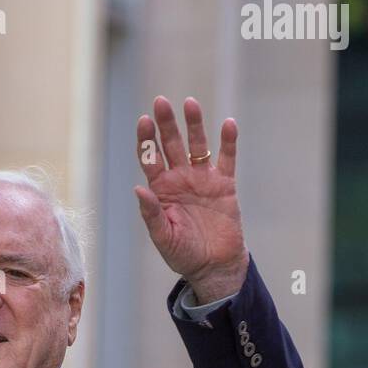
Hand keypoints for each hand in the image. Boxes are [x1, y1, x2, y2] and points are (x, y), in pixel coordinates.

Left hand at [134, 96, 247, 302]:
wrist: (214, 266)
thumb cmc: (184, 254)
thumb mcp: (163, 237)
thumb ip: (151, 214)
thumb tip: (138, 189)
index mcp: (161, 190)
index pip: (151, 158)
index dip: (147, 140)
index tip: (144, 120)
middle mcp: (180, 179)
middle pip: (172, 144)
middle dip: (167, 124)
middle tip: (161, 102)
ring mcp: (202, 179)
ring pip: (197, 145)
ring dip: (194, 125)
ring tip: (190, 103)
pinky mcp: (224, 184)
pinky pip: (227, 158)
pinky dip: (228, 142)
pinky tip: (228, 124)